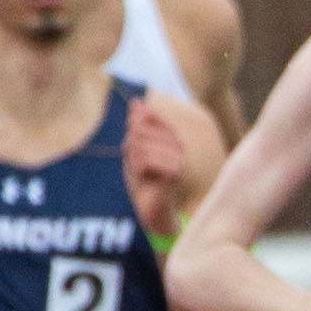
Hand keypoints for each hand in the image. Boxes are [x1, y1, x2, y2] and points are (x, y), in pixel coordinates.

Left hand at [122, 98, 186, 236]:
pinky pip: (144, 160)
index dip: (132, 134)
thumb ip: (136, 126)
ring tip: (144, 175)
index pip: (143, 117)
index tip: (137, 153)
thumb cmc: (144, 180)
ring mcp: (179, 156)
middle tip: (140, 168)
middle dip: (131, 150)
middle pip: (138, 130)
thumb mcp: (134, 148)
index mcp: (170, 134)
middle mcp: (178, 143)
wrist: (153, 209)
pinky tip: (147, 181)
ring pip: (139, 145)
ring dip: (134, 163)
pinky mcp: (176, 169)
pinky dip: (138, 172)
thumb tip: (136, 101)